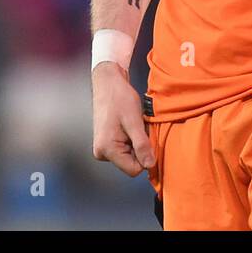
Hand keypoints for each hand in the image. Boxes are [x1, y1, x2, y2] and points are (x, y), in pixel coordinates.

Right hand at [91, 61, 155, 176]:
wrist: (109, 83)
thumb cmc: (119, 98)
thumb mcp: (134, 122)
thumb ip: (142, 145)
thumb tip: (149, 165)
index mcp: (107, 150)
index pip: (134, 169)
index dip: (145, 155)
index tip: (145, 137)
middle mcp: (102, 153)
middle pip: (131, 163)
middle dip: (140, 148)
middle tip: (138, 128)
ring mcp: (103, 148)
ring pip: (130, 156)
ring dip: (137, 142)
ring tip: (133, 125)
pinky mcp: (107, 143)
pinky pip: (126, 148)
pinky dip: (132, 138)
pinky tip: (129, 125)